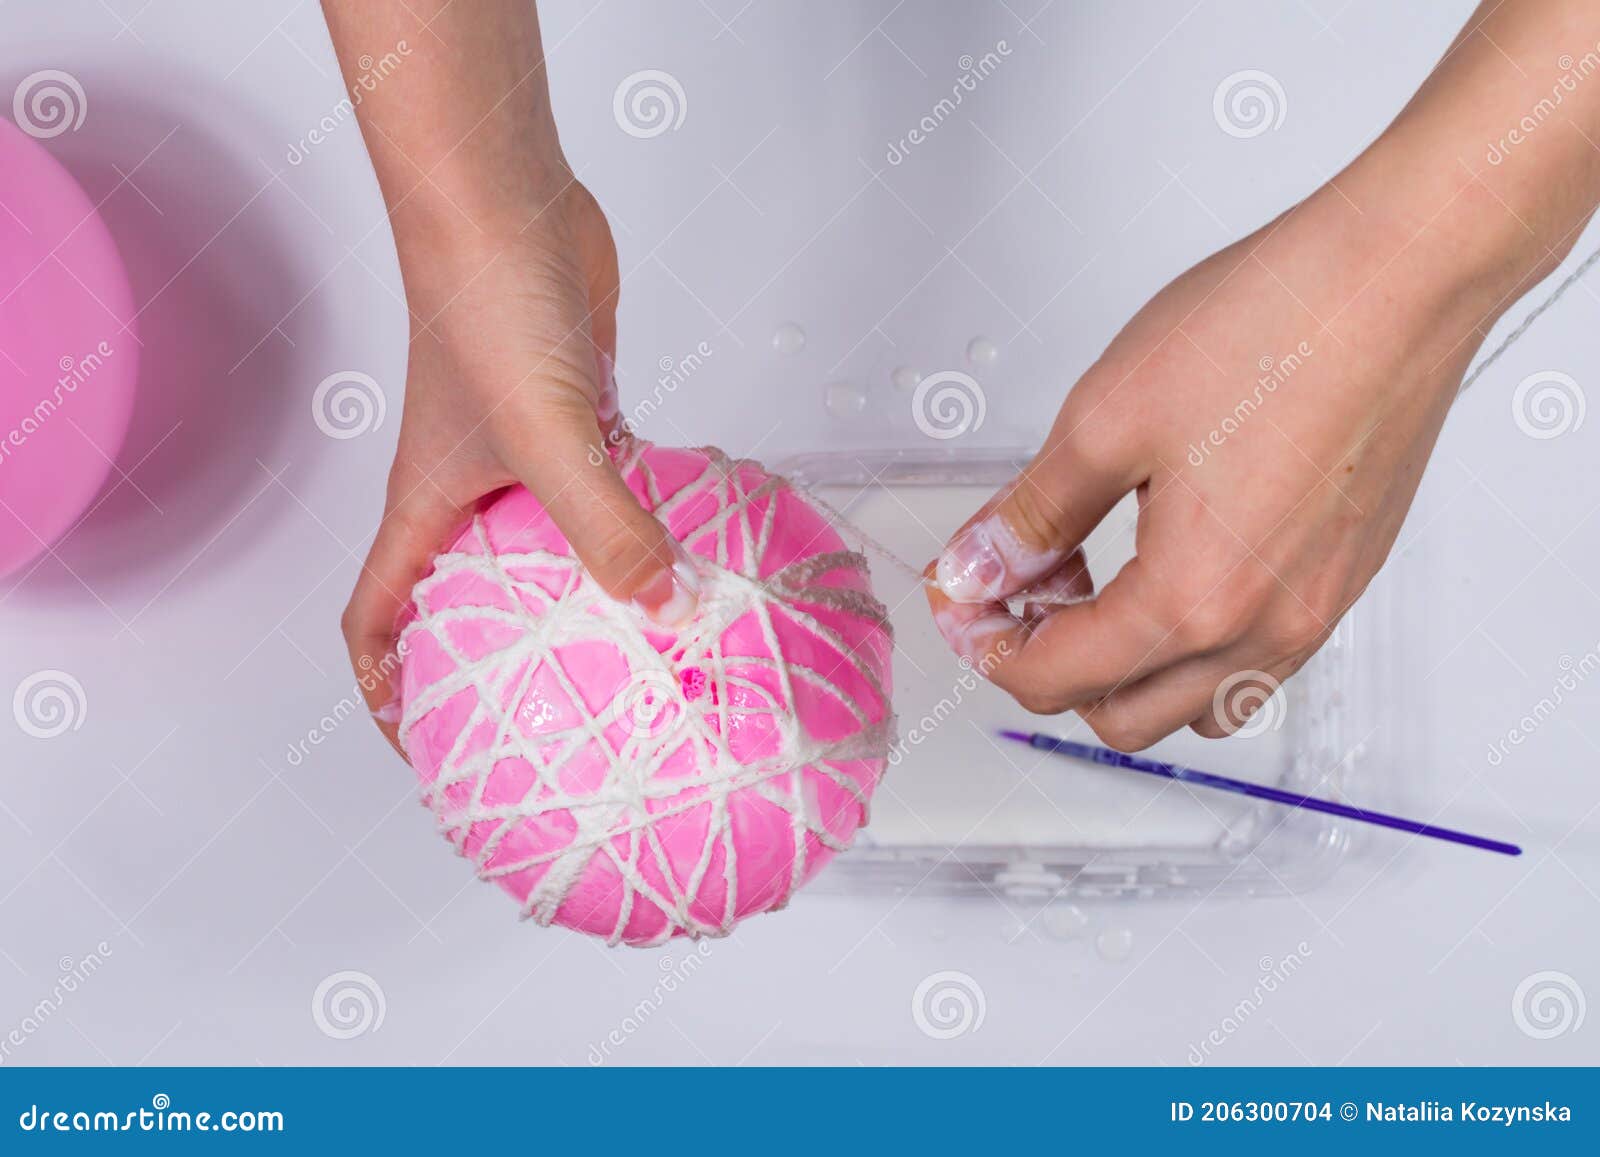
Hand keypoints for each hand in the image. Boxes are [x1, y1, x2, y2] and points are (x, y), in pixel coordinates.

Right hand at [341, 182, 699, 754]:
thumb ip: (605, 528)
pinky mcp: (577, 415)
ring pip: (547, 548)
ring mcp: (521, 453)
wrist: (507, 202)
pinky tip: (690, 556)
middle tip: (553, 717)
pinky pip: (606, 492)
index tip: (428, 746)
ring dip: (583, 594)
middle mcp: (465, 491)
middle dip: (495, 662)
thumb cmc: (488, 311)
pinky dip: (637, 525)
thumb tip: (669, 613)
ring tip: (640, 653)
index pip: (376, 622)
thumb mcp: (544, 440)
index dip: (386, 691)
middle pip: (465, 599)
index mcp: (422, 510)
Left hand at [927, 0, 1599, 749]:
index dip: (987, 646)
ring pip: (1196, 703)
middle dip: (1053, 666)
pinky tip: (1172, 559)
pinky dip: (1195, 644)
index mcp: (1192, 603)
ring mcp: (1314, 614)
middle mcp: (1263, 632)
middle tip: (1023, 587)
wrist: (1401, 278)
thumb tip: (975, 571)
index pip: (1056, 681)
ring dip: (1129, 668)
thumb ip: (1031, 517)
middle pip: (1123, 717)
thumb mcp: (1105, 420)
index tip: (963, 601)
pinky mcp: (1344, 580)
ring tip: (1098, 575)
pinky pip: (1256, 662)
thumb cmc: (1272, 331)